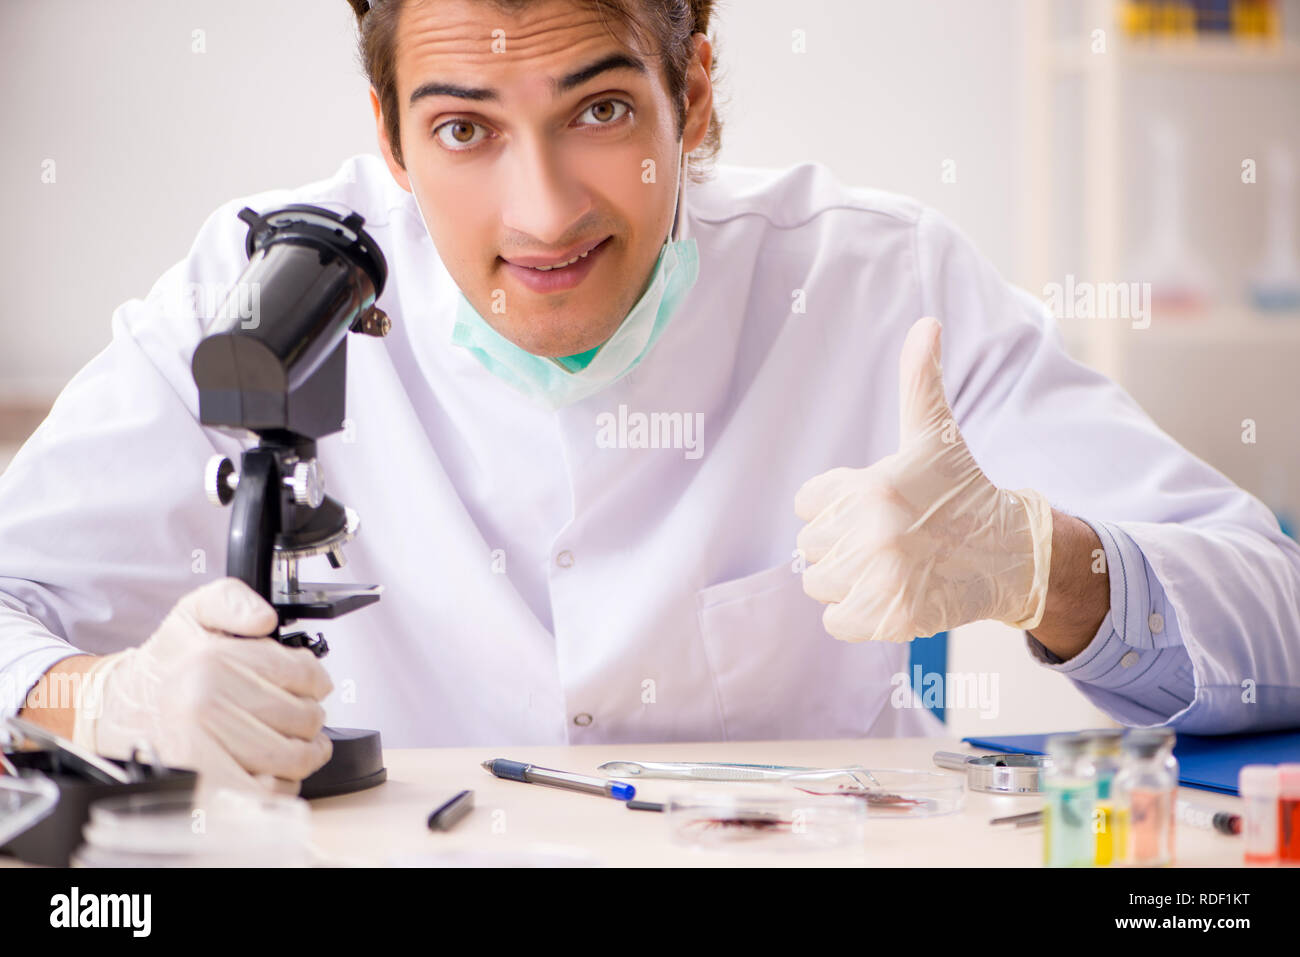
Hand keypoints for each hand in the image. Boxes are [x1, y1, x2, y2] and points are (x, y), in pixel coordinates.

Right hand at [72, 577, 332, 792]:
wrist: (120, 708)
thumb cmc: (167, 664)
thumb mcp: (196, 611)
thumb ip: (235, 600)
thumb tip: (264, 620)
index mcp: (212, 663)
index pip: (305, 674)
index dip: (315, 680)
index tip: (308, 685)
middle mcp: (206, 706)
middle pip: (305, 718)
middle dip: (309, 717)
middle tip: (295, 715)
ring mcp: (204, 750)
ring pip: (294, 758)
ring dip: (303, 752)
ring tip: (289, 741)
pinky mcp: (205, 787)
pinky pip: (268, 792)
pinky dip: (281, 783)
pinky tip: (270, 767)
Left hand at [794, 316, 1052, 642]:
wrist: (1010, 553)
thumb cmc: (962, 490)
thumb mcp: (935, 434)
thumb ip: (919, 380)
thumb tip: (926, 323)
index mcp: (870, 485)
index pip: (808, 504)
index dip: (836, 508)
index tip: (873, 507)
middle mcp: (873, 530)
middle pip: (812, 549)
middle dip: (843, 546)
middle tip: (889, 540)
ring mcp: (883, 576)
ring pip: (821, 585)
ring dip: (849, 582)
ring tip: (891, 566)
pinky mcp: (893, 615)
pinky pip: (837, 622)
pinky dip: (856, 616)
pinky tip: (889, 594)